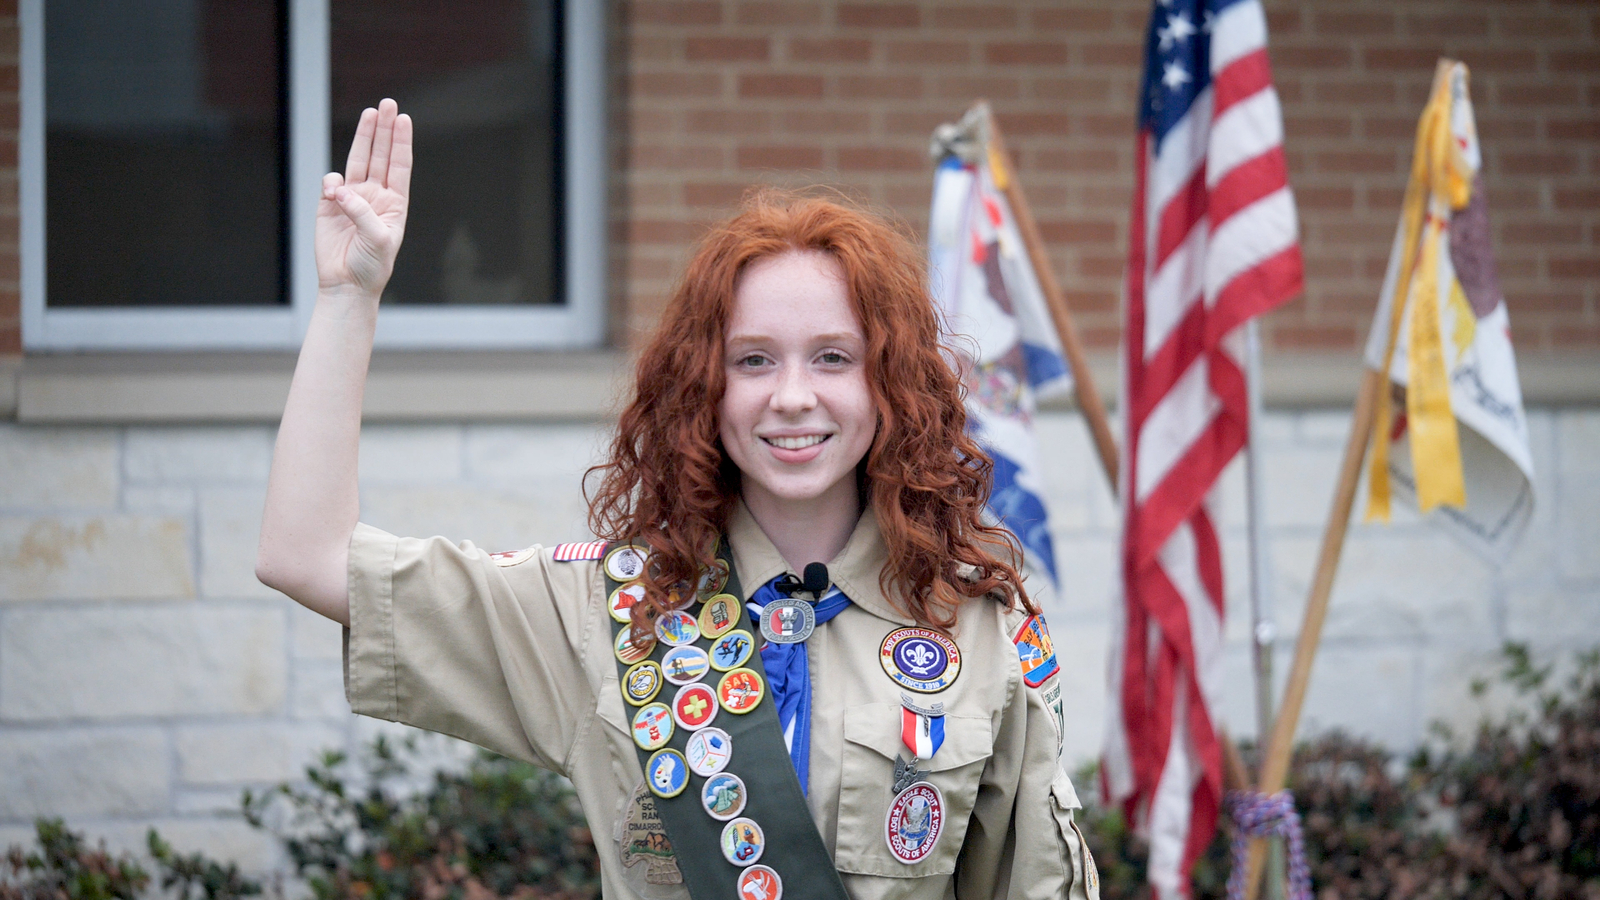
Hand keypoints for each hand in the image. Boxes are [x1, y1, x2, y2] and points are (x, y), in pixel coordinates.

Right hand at [316, 99, 411, 297]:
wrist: (346, 284)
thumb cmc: (371, 266)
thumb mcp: (377, 240)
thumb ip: (362, 213)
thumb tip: (342, 190)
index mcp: (394, 203)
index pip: (399, 166)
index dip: (401, 142)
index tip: (404, 119)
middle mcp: (375, 196)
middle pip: (380, 155)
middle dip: (384, 130)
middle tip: (387, 104)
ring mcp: (352, 198)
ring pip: (358, 160)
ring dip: (364, 137)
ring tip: (371, 114)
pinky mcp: (330, 205)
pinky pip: (331, 183)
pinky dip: (332, 181)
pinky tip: (335, 192)